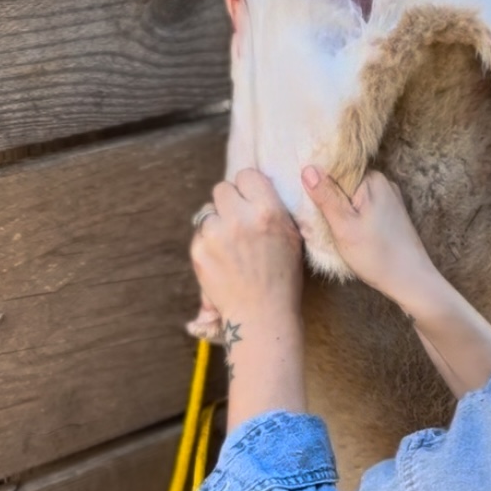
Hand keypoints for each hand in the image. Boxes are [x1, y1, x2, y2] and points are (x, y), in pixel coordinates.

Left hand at [189, 169, 305, 430]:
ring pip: (208, 211)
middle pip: (222, 188)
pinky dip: (207, 243)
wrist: (261, 315)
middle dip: (228, 203)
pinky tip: (222, 261)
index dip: (248, 188)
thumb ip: (273, 208)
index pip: (247, 175)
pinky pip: (199, 233)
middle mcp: (240, 218)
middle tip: (237, 222)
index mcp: (268, 211)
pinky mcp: (198, 250)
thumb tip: (255, 186)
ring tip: (231, 248)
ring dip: (216, 223)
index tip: (250, 200)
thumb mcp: (291, 236)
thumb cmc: (282, 277)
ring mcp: (216, 234)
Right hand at [301, 165, 437, 307]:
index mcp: (372, 179)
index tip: (304, 198)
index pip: (336, 168)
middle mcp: (382, 182)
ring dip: (338, 208)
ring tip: (326, 226)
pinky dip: (350, 215)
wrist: (410, 280)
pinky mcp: (390, 213)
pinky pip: (362, 205)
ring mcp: (388, 198)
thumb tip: (308, 168)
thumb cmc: (376, 255)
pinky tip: (344, 230)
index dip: (318, 180)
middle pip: (344, 181)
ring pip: (352, 195)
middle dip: (327, 196)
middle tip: (311, 217)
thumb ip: (326, 196)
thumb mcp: (344, 226)